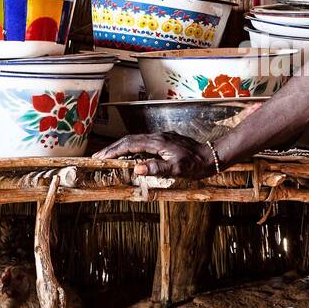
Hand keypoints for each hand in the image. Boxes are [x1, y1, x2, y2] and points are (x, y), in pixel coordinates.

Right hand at [93, 132, 213, 178]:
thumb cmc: (195, 165)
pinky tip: (129, 155)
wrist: (211, 156)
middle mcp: (157, 137)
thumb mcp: (177, 169)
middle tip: (97, 157)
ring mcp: (161, 138)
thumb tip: (136, 168)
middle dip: (112, 148)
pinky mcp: (165, 141)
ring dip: (120, 148)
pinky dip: (131, 148)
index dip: (113, 151)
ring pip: (135, 140)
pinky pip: (143, 143)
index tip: (100, 158)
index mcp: (157, 143)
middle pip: (129, 140)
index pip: (129, 145)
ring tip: (108, 156)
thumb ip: (156, 168)